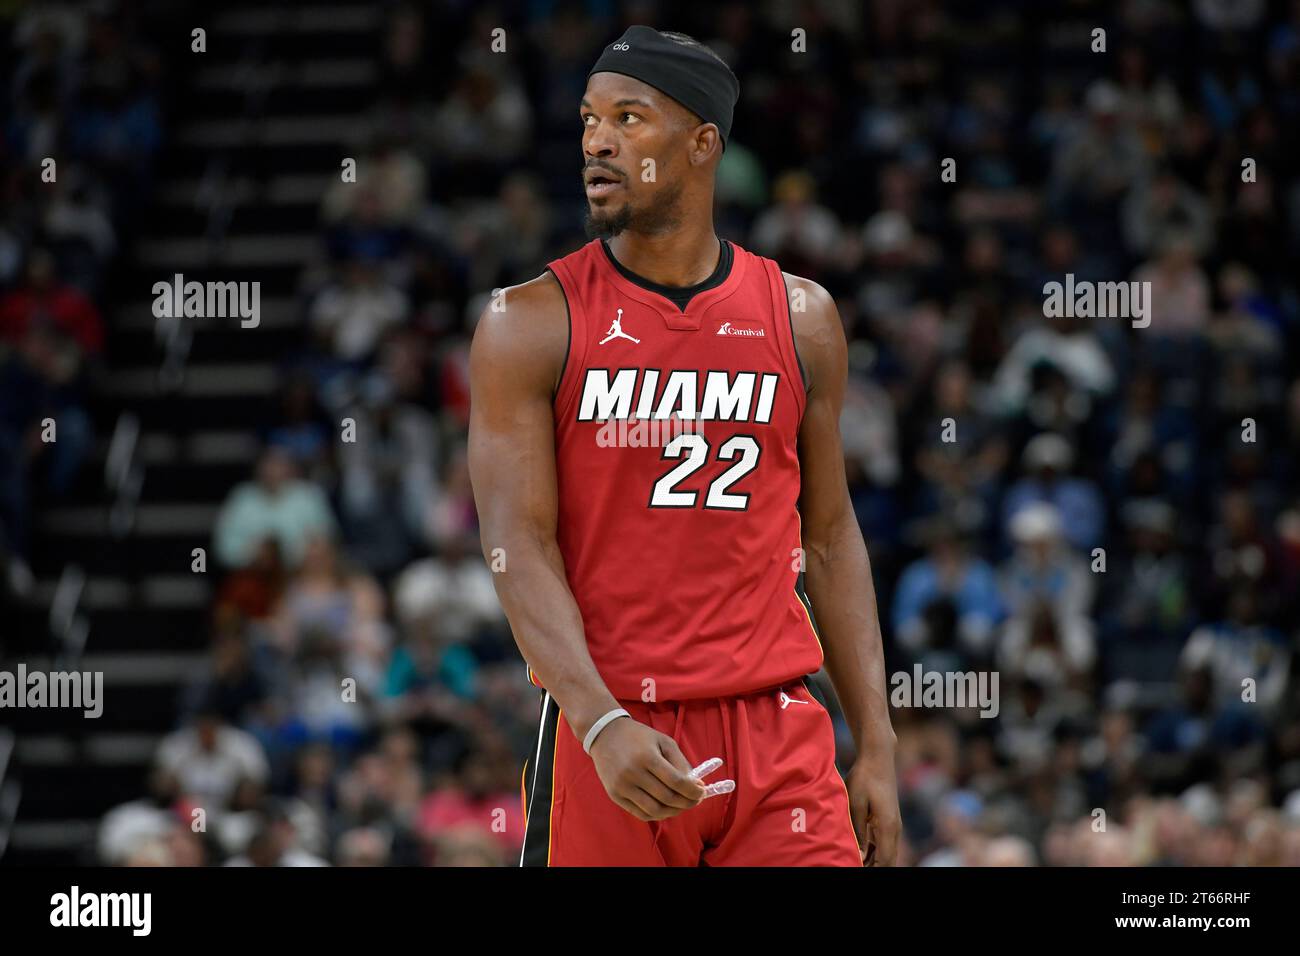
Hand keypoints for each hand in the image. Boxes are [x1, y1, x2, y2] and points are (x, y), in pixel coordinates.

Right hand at [588, 717, 706, 821]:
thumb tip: (695, 785)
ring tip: (682, 805)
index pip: (676, 781)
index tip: (702, 792)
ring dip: (674, 812)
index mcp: (647, 757)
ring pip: (655, 810)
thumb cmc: (638, 737)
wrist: (604, 734)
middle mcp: (633, 773)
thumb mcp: (663, 741)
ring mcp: (622, 786)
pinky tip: (666, 808)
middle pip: (667, 798)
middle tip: (696, 800)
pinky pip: (641, 814)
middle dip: (687, 802)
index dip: (692, 791)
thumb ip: (680, 762)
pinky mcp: (615, 795)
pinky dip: (657, 815)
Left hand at [846, 754, 900, 865]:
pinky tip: (861, 851)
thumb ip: (858, 831)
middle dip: (873, 867)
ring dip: (874, 860)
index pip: (885, 861)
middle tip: (852, 865)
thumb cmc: (864, 778)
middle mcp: (895, 828)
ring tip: (854, 861)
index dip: (872, 870)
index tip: (856, 868)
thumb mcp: (855, 804)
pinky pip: (885, 842)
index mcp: (887, 826)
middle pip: (889, 860)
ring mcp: (895, 824)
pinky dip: (875, 851)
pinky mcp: (890, 819)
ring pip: (888, 852)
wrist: (878, 758)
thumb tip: (860, 856)